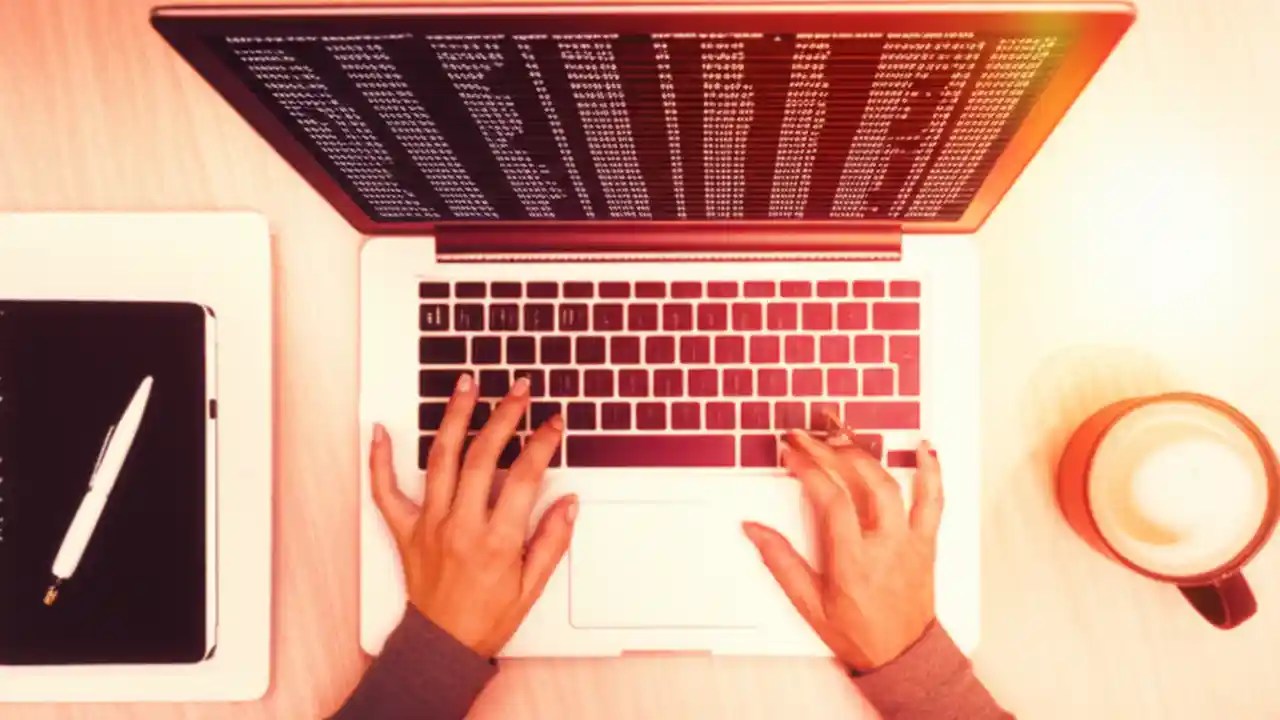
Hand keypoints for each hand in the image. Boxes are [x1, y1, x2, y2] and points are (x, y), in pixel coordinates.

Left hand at [369, 373, 577, 656]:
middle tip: (519, 390)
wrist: (442, 645)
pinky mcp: (406, 530)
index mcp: (496, 541)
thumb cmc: (487, 618)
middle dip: (504, 416)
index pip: (524, 478)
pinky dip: (380, 460)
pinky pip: (385, 491)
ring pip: (440, 459)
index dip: (542, 444)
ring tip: (467, 386)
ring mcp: (430, 524)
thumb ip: (552, 541)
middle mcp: (461, 526)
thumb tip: (568, 502)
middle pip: (483, 456)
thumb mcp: (532, 587)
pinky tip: (381, 431)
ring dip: (455, 417)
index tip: (554, 422)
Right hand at [743, 431, 942, 671]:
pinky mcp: (926, 542)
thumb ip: (781, 563)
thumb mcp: (809, 605)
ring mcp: (910, 541)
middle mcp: (886, 545)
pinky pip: (934, 501)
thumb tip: (754, 529)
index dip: (809, 470)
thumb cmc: (858, 634)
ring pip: (893, 485)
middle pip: (862, 482)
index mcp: (854, 561)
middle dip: (830, 452)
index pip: (831, 500)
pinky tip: (924, 447)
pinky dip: (931, 471)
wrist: (903, 657)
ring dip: (866, 454)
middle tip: (807, 437)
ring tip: (841, 435)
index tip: (791, 455)